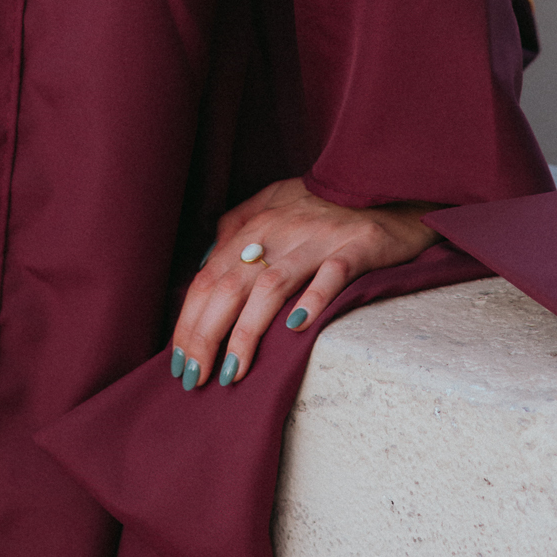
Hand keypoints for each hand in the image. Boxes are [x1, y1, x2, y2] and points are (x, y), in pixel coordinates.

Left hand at [168, 177, 436, 391]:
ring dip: (246, 332)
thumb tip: (205, 263)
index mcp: (256, 225)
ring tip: (231, 372)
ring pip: (271, 287)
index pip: (209, 277)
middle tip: (194, 377)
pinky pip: (331, 275)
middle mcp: (279, 231)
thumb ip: (237, 226)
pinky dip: (313, 300)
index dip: (189, 319)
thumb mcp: (272, 201)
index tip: (178, 359)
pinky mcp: (355, 247)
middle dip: (205, 334)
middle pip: (230, 285)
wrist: (378, 180)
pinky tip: (296, 328)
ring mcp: (317, 240)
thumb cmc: (322, 199)